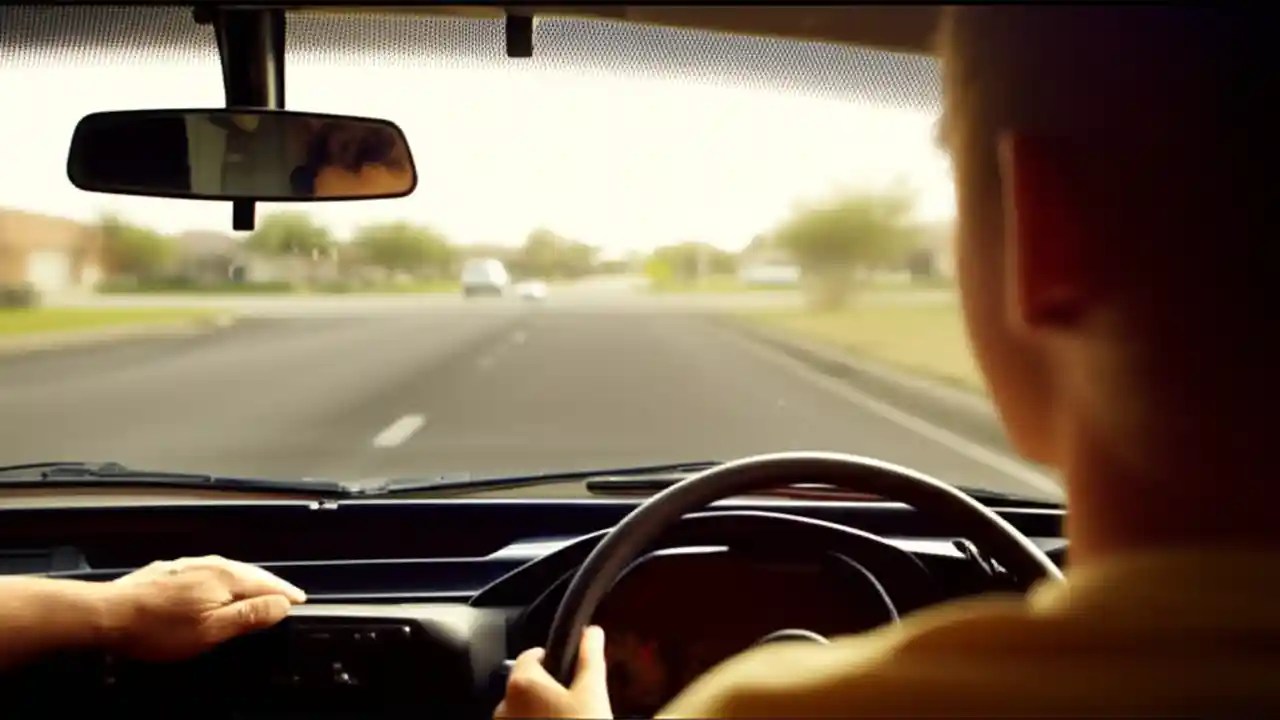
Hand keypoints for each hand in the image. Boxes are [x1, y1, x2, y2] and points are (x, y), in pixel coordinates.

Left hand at [100, 555, 306, 660]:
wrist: (108, 614)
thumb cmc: (158, 627)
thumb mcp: (211, 630)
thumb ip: (250, 615)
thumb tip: (282, 604)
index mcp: (226, 578)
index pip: (269, 584)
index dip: (287, 594)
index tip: (301, 601)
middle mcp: (211, 565)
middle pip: (252, 574)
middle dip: (272, 585)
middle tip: (287, 597)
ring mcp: (190, 565)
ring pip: (231, 571)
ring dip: (250, 581)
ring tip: (260, 592)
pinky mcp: (172, 570)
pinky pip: (211, 572)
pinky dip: (226, 580)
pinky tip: (221, 588)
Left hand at [495, 625, 612, 718]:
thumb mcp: (592, 692)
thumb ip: (590, 657)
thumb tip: (593, 630)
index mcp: (522, 682)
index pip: (532, 656)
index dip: (553, 660)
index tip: (570, 672)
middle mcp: (502, 704)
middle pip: (526, 685)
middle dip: (546, 689)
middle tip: (573, 702)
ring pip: (521, 711)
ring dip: (538, 712)